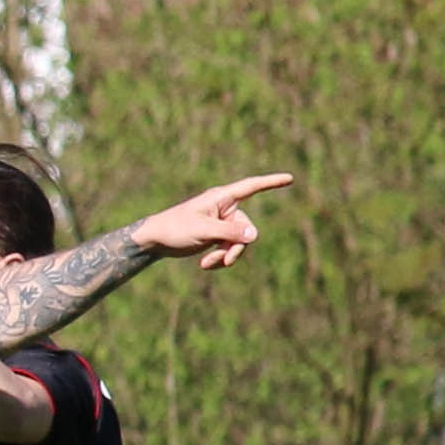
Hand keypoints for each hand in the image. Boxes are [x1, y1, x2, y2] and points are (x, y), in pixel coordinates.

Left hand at [131, 172, 295, 270]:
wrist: (155, 240)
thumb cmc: (175, 228)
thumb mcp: (204, 231)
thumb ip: (230, 232)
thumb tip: (255, 234)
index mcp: (221, 198)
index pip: (251, 187)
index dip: (271, 183)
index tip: (290, 178)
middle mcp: (224, 208)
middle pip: (247, 228)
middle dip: (236, 247)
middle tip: (224, 261)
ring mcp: (221, 222)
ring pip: (239, 241)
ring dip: (226, 255)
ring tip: (206, 265)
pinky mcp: (216, 235)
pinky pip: (229, 248)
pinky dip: (220, 257)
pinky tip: (205, 265)